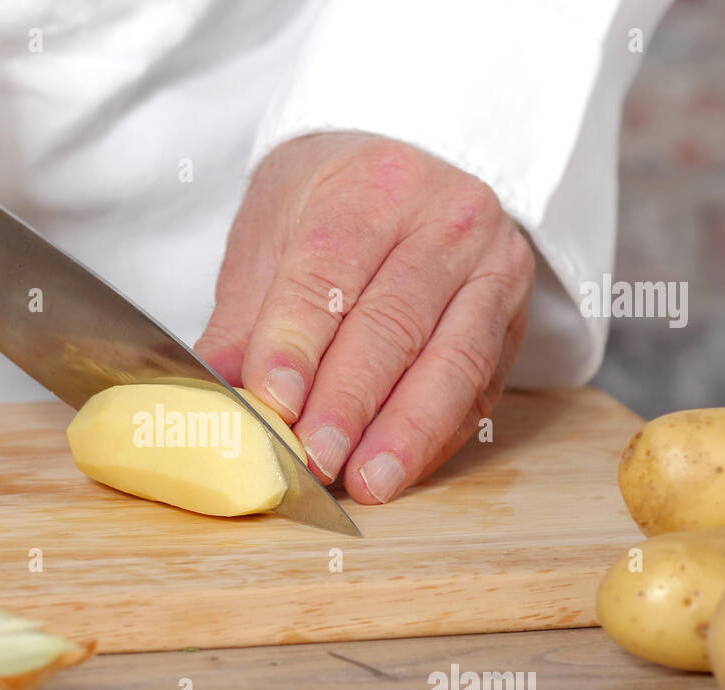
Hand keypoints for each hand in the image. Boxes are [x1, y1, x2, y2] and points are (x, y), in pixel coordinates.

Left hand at [196, 133, 533, 503]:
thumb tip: (211, 395)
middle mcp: (445, 217)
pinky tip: (399, 469)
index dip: (297, 343)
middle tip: (314, 458)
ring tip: (366, 482)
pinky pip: (480, 387)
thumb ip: (241, 322)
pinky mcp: (512, 317)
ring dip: (406, 431)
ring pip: (453, 360)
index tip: (273, 402)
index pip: (329, 270)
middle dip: (350, 401)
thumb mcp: (269, 238)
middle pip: (395, 321)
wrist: (402, 171)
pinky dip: (437, 436)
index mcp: (373, 184)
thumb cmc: (326, 209)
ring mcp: (492, 267)